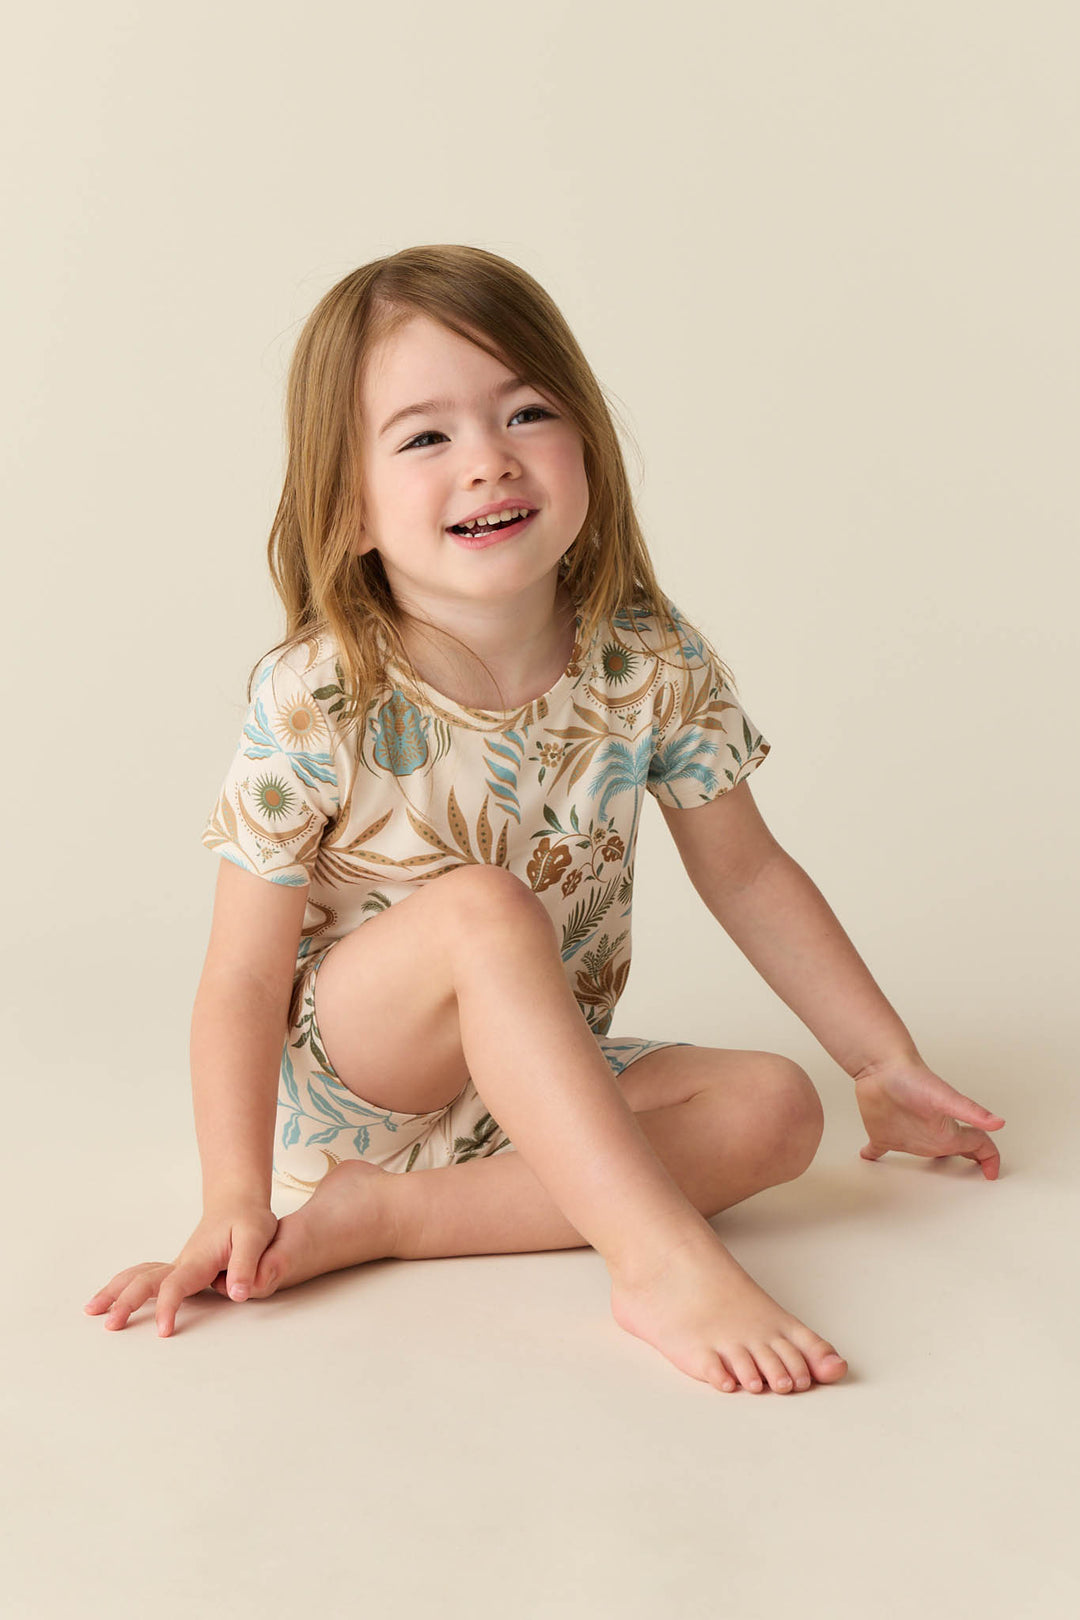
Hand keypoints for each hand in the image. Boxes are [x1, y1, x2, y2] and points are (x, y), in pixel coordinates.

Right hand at [83, 1204, 278, 1335]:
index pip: (175, 1285)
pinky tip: (112, 1297)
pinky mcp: (177, 1268)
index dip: (167, 1307)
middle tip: (109, 1325)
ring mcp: (176, 1265)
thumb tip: (238, 1294)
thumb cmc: (247, 1220)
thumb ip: (247, 1264)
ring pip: (138, 1276)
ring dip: (114, 1291)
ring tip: (90, 1309)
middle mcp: (181, 1262)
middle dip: (125, 1302)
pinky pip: (144, 1276)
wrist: (237, 1204)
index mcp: (198, 1259)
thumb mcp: (256, 1236)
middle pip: (145, 1280)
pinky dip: (124, 1285)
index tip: (163, 1331)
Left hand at [854, 1058, 1005, 1180]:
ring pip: (924, 1156)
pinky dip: (874, 1154)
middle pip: (957, 1152)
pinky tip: (868, 1156)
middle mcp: (931, 1135)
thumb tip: (999, 1123)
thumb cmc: (913, 1078)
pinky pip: (879, 1149)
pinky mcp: (883, 1134)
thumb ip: (971, 1111)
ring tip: (935, 1178)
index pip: (977, 1146)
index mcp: (947, 1131)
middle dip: (968, 1165)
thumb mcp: (945, 1098)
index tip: (991, 1174)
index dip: (989, 1159)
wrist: (881, 1067)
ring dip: (930, 1167)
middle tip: (974, 1177)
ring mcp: (908, 1135)